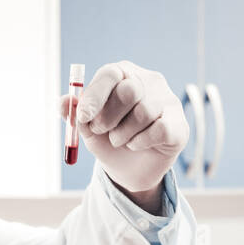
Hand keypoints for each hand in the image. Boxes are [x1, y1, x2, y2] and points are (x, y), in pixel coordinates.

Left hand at [59, 60, 188, 203]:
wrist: (130, 170)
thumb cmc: (109, 140)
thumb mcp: (88, 129)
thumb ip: (76, 115)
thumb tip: (64, 102)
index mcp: (123, 75)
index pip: (111, 73)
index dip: (95, 95)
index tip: (84, 117)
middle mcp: (148, 82)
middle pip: (130, 90)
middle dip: (108, 117)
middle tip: (100, 131)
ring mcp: (167, 101)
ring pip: (144, 112)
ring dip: (123, 134)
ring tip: (119, 140)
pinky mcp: (179, 124)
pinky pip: (159, 129)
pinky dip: (141, 142)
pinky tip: (136, 145)